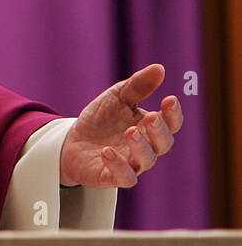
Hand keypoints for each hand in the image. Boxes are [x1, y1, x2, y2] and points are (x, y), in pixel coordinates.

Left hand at [59, 63, 183, 188]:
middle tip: (152, 117)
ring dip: (140, 146)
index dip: (173, 114)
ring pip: (146, 161)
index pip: (170, 124)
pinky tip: (107, 151)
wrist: (71, 141)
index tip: (170, 99)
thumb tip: (160, 68)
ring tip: (130, 131)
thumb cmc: (101, 119)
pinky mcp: (111, 176)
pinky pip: (123, 177)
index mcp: (149, 128)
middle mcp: (144, 148)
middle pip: (162, 144)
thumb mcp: (116, 97)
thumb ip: (137, 86)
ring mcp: (130, 163)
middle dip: (159, 131)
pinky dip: (118, 166)